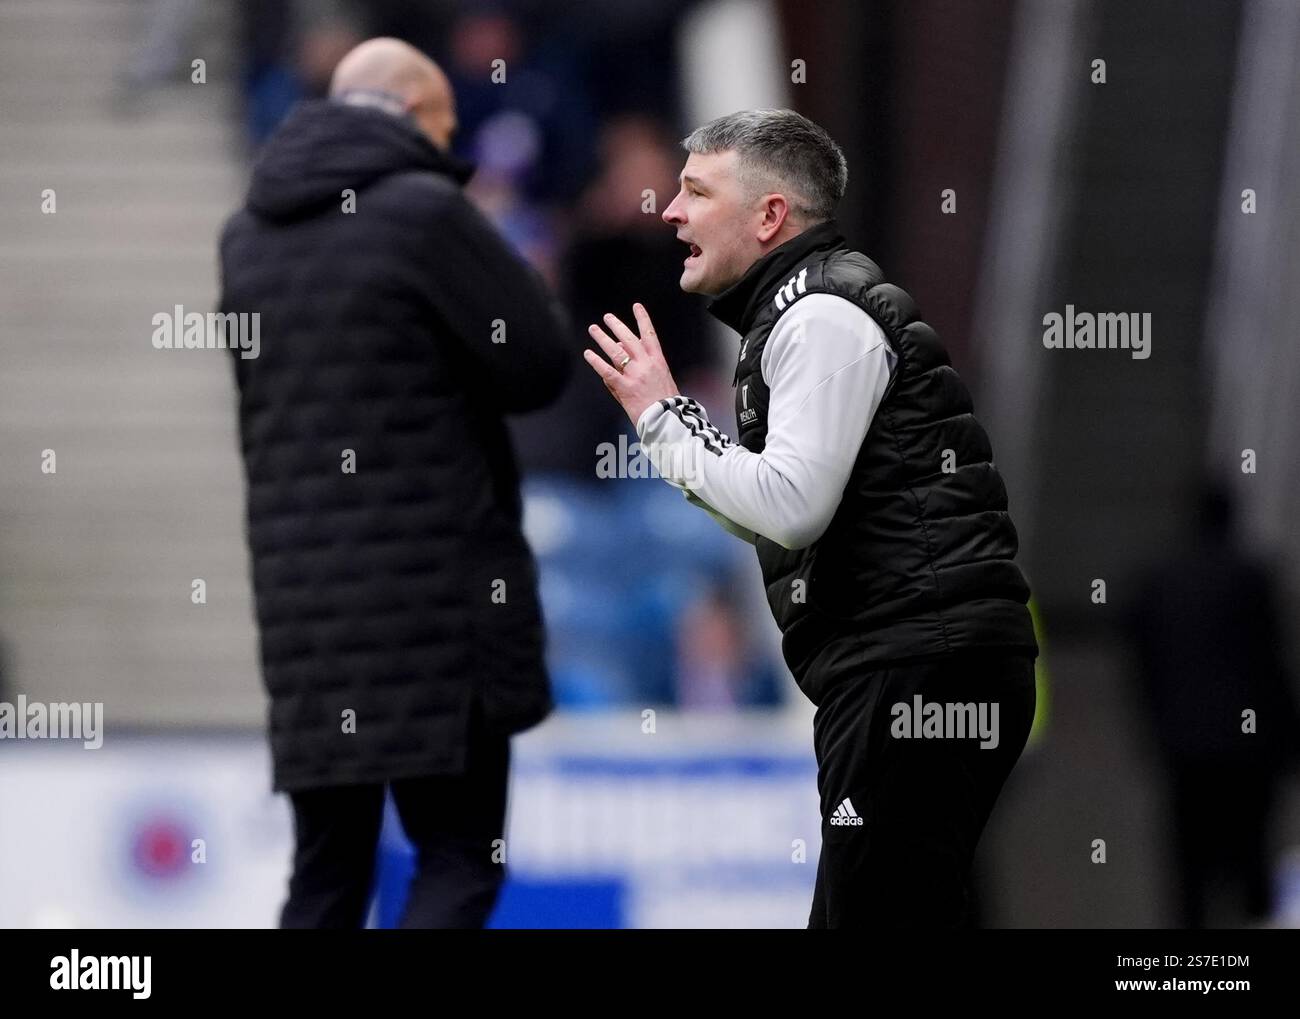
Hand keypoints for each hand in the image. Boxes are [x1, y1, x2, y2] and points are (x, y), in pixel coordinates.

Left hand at [583, 303, 680, 425]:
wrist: (667, 419)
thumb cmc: (666, 403)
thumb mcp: (662, 380)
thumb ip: (645, 367)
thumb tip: (626, 355)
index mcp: (658, 361)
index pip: (649, 334)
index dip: (642, 318)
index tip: (637, 306)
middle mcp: (646, 364)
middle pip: (629, 338)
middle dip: (617, 325)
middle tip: (607, 317)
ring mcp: (634, 375)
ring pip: (616, 351)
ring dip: (603, 338)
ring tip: (594, 329)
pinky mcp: (624, 387)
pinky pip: (607, 371)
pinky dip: (596, 361)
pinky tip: (588, 354)